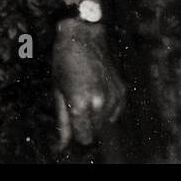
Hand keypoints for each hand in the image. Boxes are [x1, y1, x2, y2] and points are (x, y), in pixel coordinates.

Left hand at [52, 22, 125, 150]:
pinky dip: (106, 108)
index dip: (76, 133)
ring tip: (85, 92)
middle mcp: (101, 104)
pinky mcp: (123, 93)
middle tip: (75, 102)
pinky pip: (114, 113)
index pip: (84, 138)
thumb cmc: (64, 60)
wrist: (84, 35)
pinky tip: (96, 90)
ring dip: (96, 116)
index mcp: (82, 104)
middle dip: (85, 124)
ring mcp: (114, 98)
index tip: (71, 122)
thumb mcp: (57, 90)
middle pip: (95, 132)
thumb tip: (61, 145)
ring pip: (105, 123)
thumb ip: (62, 120)